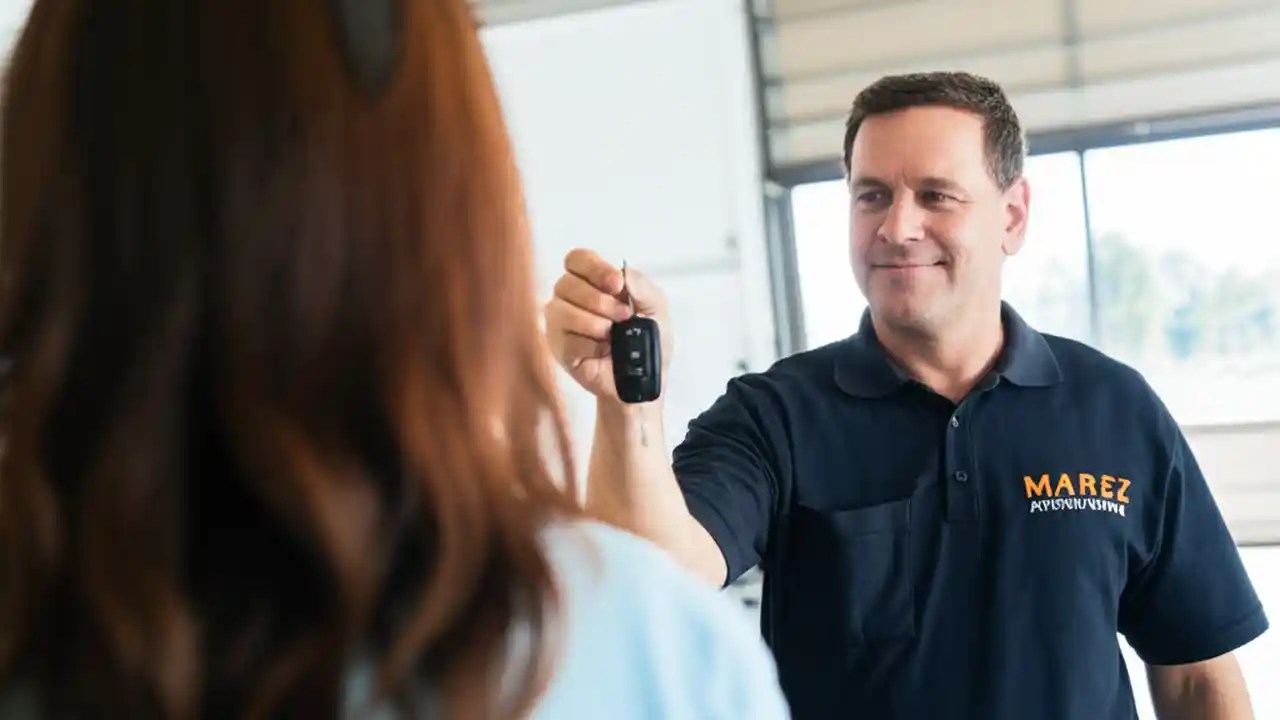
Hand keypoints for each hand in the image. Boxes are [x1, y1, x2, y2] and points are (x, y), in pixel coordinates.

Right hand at [544, 249, 672, 402]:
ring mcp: (561, 323)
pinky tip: (600, 351)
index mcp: (593, 282)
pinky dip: (590, 345)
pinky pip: (567, 339)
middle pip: (568, 283)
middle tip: (623, 317)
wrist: (644, 379)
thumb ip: (641, 286)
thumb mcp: (656, 307)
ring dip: (596, 323)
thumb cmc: (647, 341)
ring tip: (611, 335)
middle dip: (600, 301)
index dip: (594, 268)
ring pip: (563, 310)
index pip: (577, 259)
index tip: (616, 285)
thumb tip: (621, 274)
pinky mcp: (559, 348)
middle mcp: (571, 298)